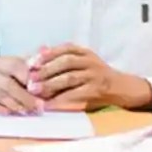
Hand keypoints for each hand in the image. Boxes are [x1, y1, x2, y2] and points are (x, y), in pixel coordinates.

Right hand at [0, 56, 42, 114]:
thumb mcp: (9, 63)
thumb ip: (28, 61)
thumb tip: (47, 50)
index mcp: (1, 62)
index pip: (16, 67)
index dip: (30, 78)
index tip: (43, 88)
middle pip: (9, 84)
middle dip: (26, 97)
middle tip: (40, 106)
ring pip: (0, 95)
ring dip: (17, 105)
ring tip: (30, 111)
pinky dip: (1, 109)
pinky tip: (11, 113)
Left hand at [28, 45, 151, 110]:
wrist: (121, 88)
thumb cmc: (96, 75)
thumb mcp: (83, 61)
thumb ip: (63, 57)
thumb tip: (39, 50)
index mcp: (86, 53)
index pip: (65, 49)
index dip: (48, 54)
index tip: (32, 62)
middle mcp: (91, 62)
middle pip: (65, 62)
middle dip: (46, 70)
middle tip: (30, 78)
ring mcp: (94, 77)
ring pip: (69, 78)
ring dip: (50, 84)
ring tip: (35, 90)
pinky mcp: (95, 92)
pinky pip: (74, 95)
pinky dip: (59, 99)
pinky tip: (48, 103)